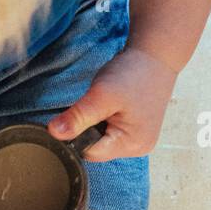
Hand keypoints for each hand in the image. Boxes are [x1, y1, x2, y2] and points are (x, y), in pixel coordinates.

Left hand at [47, 46, 178, 161]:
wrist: (156, 56)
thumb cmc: (134, 73)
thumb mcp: (101, 94)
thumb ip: (78, 117)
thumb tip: (54, 134)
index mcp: (131, 144)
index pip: (88, 153)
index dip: (76, 135)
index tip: (80, 112)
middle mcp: (138, 148)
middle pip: (95, 149)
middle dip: (88, 128)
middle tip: (97, 104)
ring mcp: (139, 141)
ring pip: (101, 141)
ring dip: (96, 124)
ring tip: (107, 104)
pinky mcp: (136, 132)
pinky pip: (111, 133)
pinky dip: (105, 121)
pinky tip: (112, 107)